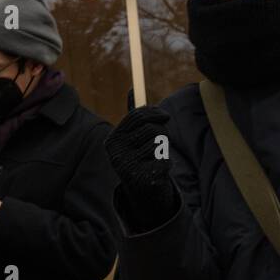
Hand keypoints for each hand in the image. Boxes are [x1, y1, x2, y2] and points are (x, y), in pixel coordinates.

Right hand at [105, 107, 176, 229]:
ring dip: (163, 148)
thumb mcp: (133, 135)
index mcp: (113, 140)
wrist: (141, 190)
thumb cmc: (139, 155)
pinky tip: (157, 170)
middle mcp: (117, 154)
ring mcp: (129, 168)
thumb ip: (133, 115)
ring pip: (160, 143)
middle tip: (160, 141)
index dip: (154, 112)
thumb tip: (133, 89)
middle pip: (151, 129)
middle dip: (161, 132)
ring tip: (155, 157)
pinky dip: (167, 163)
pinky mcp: (144, 179)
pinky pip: (166, 159)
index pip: (136, 116)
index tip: (165, 115)